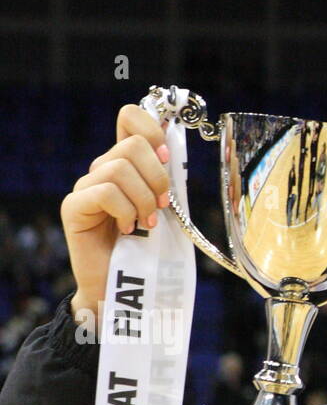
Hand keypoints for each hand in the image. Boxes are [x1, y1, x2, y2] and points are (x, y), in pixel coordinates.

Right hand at [60, 103, 171, 322]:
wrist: (120, 286)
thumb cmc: (147, 250)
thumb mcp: (163, 209)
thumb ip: (165, 181)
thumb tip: (173, 152)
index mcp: (125, 164)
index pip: (129, 118)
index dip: (152, 131)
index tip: (167, 160)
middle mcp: (102, 170)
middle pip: (133, 145)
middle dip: (158, 177)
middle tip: (161, 206)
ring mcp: (86, 187)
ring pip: (120, 167)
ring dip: (142, 198)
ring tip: (146, 223)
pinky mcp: (74, 206)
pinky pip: (105, 191)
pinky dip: (124, 211)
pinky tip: (127, 229)